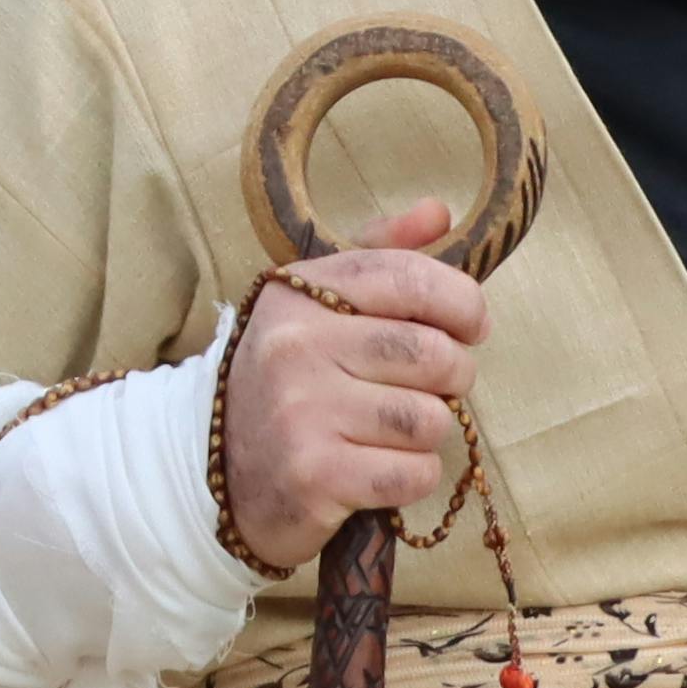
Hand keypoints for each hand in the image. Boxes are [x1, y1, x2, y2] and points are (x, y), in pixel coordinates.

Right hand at [226, 199, 488, 554]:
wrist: (215, 470)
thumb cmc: (290, 380)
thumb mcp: (319, 304)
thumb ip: (381, 254)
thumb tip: (438, 211)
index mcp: (301, 295)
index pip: (410, 277)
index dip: (462, 302)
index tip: (471, 325)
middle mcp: (296, 346)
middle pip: (433, 353)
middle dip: (455, 375)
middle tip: (434, 387)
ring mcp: (302, 413)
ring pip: (430, 418)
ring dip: (429, 431)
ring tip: (394, 430)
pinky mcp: (315, 475)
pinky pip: (415, 473)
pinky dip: (415, 475)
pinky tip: (382, 467)